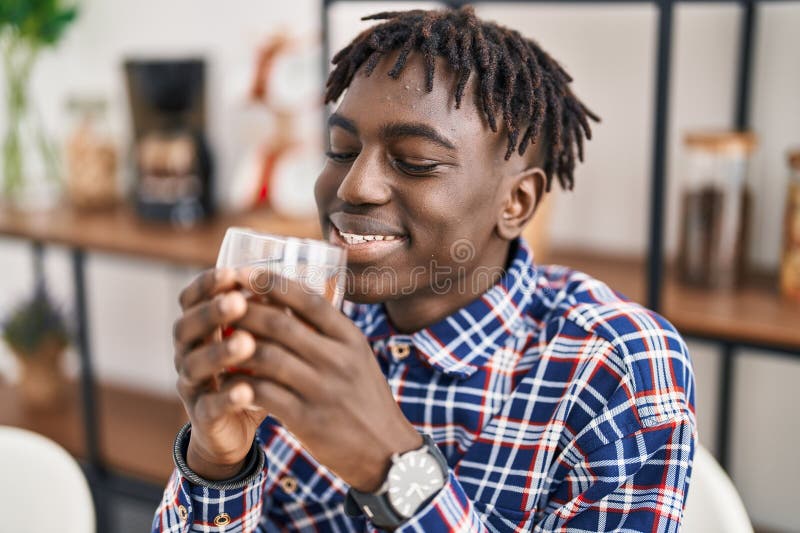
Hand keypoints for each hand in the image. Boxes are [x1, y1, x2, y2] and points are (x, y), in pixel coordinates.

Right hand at [172, 268, 264, 479]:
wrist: (233, 428)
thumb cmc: (250, 372)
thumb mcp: (259, 340)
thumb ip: (269, 315)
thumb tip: (300, 281)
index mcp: (200, 329)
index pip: (191, 300)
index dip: (207, 285)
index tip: (231, 272)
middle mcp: (188, 353)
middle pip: (186, 328)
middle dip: (211, 313)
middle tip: (237, 302)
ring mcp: (191, 386)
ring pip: (194, 366)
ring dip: (219, 352)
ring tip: (246, 342)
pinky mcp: (202, 417)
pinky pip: (209, 406)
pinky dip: (226, 397)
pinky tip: (245, 390)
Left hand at [229, 268, 422, 490]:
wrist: (386, 449)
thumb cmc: (364, 397)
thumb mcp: (357, 357)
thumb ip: (328, 332)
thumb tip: (288, 298)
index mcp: (350, 339)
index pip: (309, 300)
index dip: (273, 284)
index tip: (246, 273)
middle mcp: (338, 360)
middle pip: (281, 325)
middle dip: (244, 311)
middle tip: (220, 306)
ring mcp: (323, 390)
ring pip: (266, 357)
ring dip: (236, 348)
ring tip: (218, 342)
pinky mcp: (307, 420)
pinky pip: (263, 394)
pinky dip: (240, 385)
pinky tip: (227, 381)